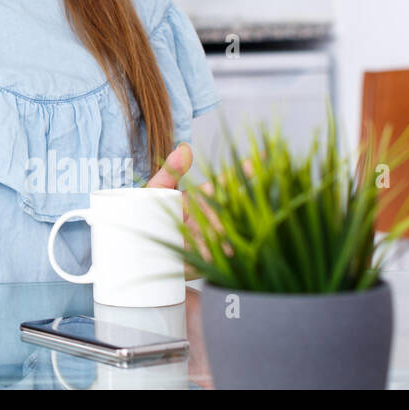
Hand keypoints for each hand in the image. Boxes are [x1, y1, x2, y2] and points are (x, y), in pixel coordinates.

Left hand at [147, 143, 254, 278]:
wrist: (136, 251)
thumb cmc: (145, 216)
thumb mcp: (155, 191)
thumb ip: (169, 172)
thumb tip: (185, 147)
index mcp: (202, 199)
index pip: (228, 183)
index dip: (246, 170)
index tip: (265, 156)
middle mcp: (212, 218)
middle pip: (237, 208)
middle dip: (254, 201)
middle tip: (272, 193)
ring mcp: (212, 239)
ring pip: (236, 233)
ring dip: (249, 230)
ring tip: (263, 223)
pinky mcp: (208, 262)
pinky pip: (226, 259)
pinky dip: (237, 256)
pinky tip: (244, 253)